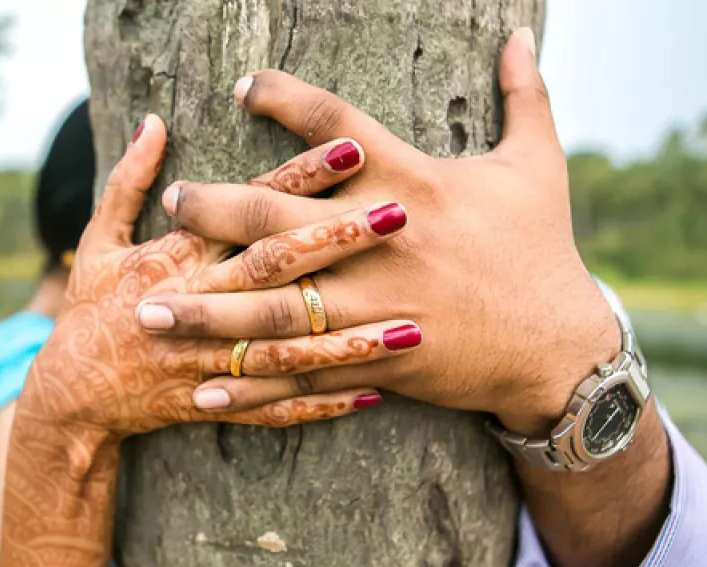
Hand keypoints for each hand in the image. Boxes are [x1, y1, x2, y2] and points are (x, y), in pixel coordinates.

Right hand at [22, 114, 421, 453]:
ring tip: (411, 325)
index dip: (300, 176)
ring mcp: (210, 361)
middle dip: (339, 239)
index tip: (352, 147)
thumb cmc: (89, 311)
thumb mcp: (97, 241)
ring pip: (289, 345)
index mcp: (175, 260)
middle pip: (278, 268)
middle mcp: (199, 306)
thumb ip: (128, 180)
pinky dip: (323, 402)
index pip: (248, 209)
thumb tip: (153, 120)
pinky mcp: (217, 403)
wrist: (70, 397)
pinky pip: (276, 406)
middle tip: (401, 215)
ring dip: (351, 336)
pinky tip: (374, 392)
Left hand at [139, 28, 618, 436]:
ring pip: (272, 306)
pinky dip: (250, 383)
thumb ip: (525, 96)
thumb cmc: (545, 249)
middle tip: (172, 200)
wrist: (560, 347)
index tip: (244, 87)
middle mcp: (383, 242)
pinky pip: (300, 371)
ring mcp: (376, 305)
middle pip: (278, 217)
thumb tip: (522, 32)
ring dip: (205, 310)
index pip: (337, 129)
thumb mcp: (540, 165)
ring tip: (147, 309)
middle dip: (215, 209)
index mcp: (415, 184)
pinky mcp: (376, 359)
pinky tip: (203, 391)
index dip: (286, 100)